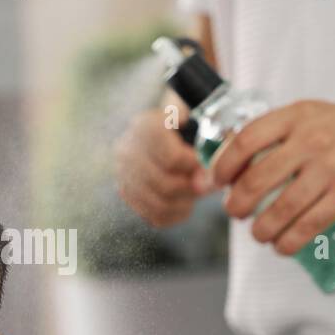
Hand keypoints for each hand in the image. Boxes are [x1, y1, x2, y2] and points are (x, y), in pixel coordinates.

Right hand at [115, 108, 211, 227]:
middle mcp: (128, 151)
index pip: (172, 159)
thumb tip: (209, 167)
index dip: (195, 168)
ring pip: (159, 204)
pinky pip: (155, 216)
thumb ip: (209, 138)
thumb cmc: (184, 125)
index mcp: (146, 127)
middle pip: (165, 185)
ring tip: (198, 193)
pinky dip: (176, 214)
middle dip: (193, 189)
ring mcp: (124, 176)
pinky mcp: (128, 195)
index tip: (209, 165)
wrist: (161, 131)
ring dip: (185, 203)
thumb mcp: (194, 118)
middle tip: (209, 185)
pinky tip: (186, 202)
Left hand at [208, 99, 334, 254]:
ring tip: (258, 234)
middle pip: (256, 179)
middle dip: (238, 203)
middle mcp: (311, 140)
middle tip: (235, 212)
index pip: (245, 141)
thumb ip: (277, 134)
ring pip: (281, 208)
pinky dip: (289, 241)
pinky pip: (308, 225)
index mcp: (296, 117)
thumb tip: (234, 165)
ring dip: (261, 229)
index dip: (224, 165)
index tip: (217, 181)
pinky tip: (282, 245)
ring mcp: (330, 168)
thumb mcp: (311, 116)